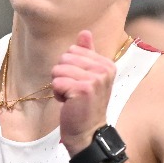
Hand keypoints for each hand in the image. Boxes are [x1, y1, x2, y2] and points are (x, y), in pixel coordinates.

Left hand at [51, 30, 119, 152]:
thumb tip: (85, 32)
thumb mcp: (89, 76)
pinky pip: (57, 82)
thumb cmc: (85, 104)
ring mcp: (95, 79)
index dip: (69, 67)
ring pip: (59, 69)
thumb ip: (87, 53)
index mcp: (106, 64)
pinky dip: (58, 94)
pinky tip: (68, 103)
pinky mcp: (83, 89)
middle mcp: (104, 70)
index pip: (73, 50)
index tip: (78, 83)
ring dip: (59, 85)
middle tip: (73, 91)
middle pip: (65, 58)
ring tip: (71, 97)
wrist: (88, 131)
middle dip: (62, 75)